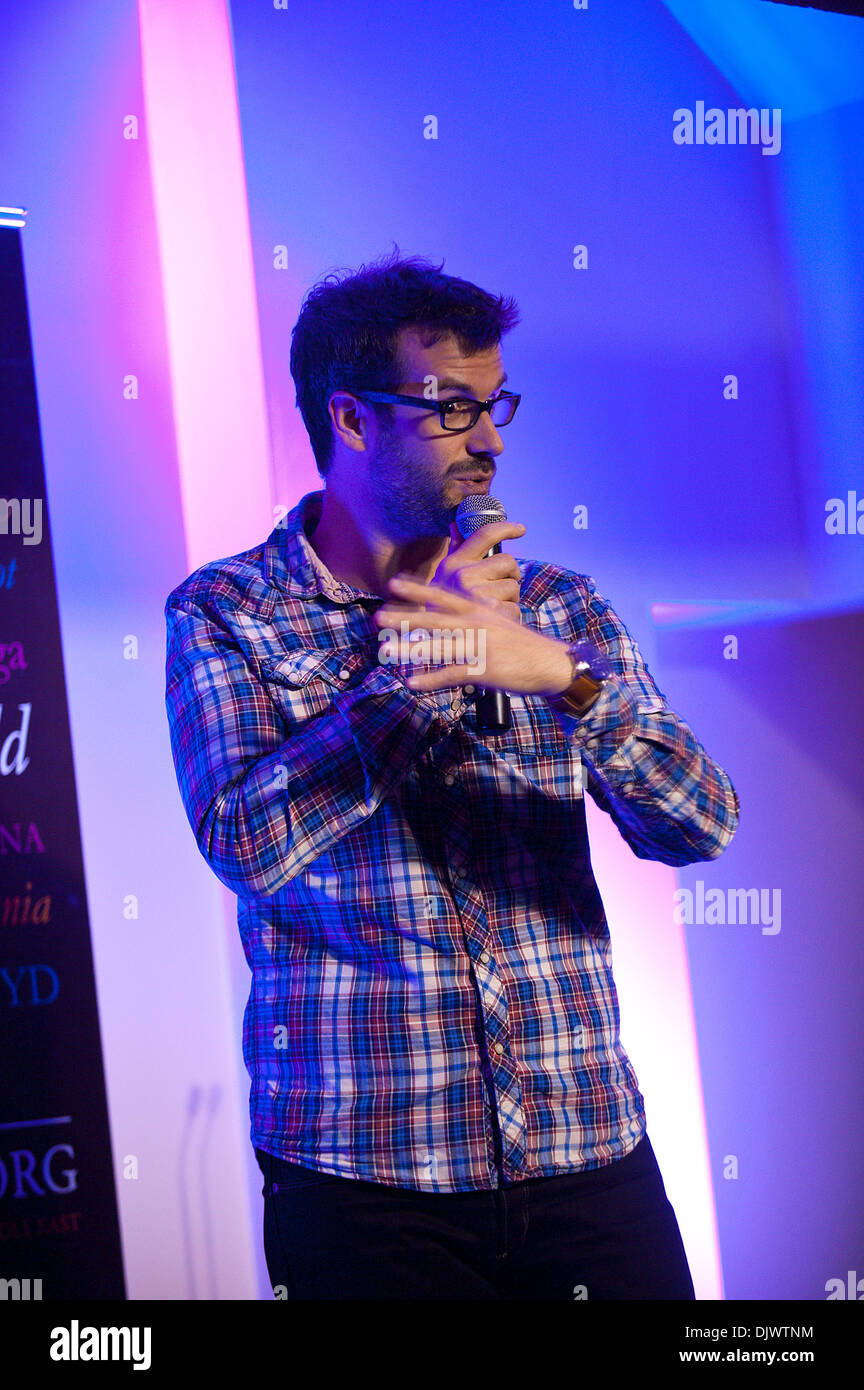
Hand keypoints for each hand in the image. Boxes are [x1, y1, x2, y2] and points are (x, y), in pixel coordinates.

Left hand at [373, 576, 574, 697]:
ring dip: (412, 650)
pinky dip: (431, 680)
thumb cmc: (521, 644)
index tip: (394, 583)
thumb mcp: (499, 620)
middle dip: (406, 618)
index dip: (419, 589)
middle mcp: (477, 625)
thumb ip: (475, 613)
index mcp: (479, 610)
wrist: (551, 663)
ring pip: (441, 647)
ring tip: (387, 652)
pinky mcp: (485, 670)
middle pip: (436, 619)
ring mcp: (481, 647)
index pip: (444, 596)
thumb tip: (455, 606)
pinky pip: (453, 675)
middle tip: (379, 617)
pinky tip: (412, 684)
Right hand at [429, 520, 525, 624]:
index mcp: (455, 563)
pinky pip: (515, 608)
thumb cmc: (443, 604)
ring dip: (510, 598)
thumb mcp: (444, 575)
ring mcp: (477, 595)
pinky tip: (495, 621)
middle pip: (508, 562)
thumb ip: (455, 549)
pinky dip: (510, 616)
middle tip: (500, 587)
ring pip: (514, 587)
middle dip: (510, 575)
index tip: (521, 528)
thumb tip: (455, 524)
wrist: (435, 640)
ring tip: (493, 606)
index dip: (506, 528)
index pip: (484, 535)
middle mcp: (464, 575)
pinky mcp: (491, 614)